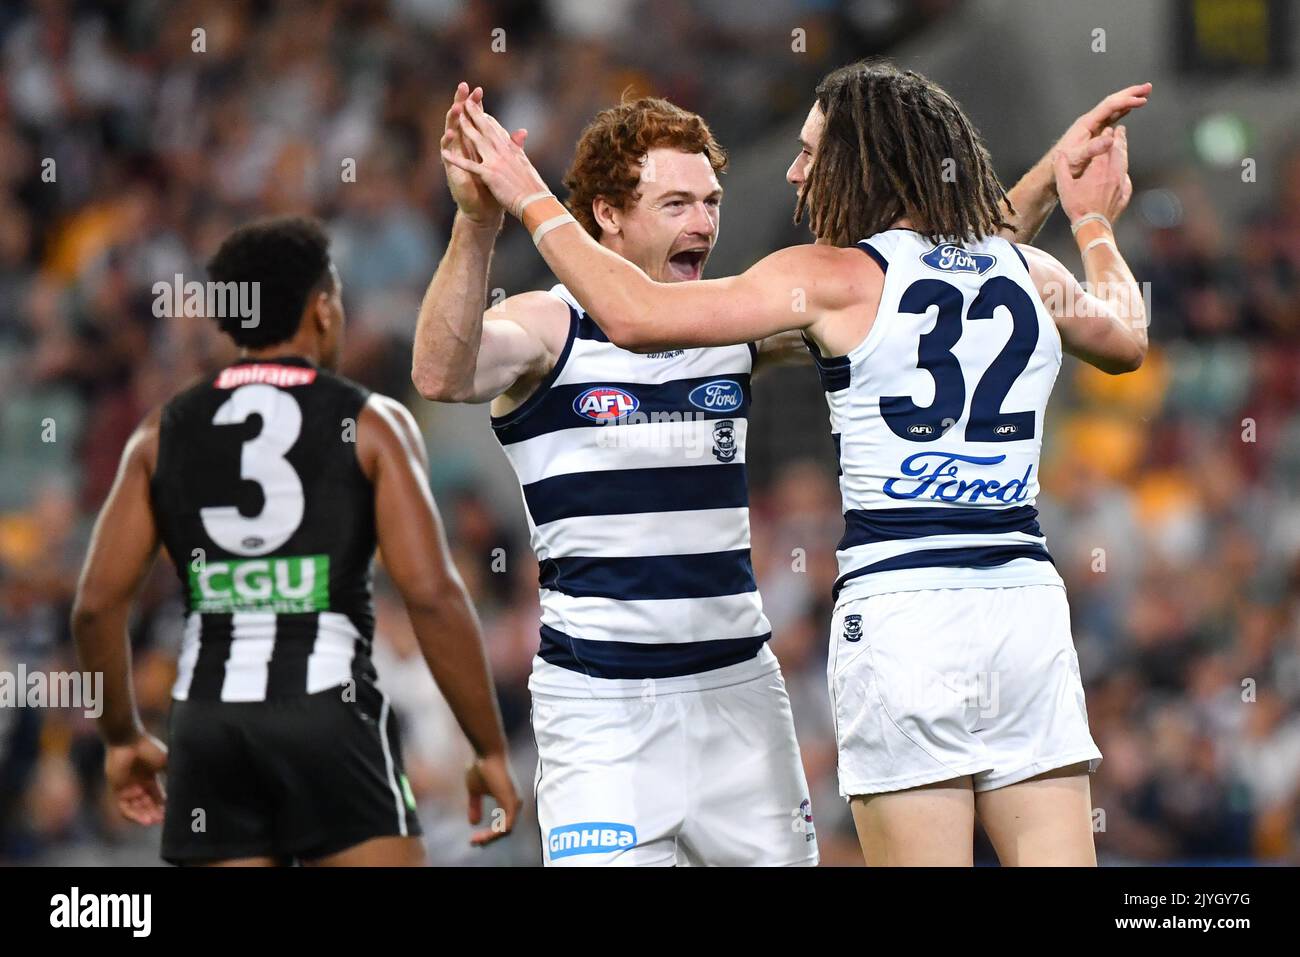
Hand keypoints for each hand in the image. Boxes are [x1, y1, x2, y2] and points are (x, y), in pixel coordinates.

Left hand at [105, 732, 166, 825]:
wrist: (129, 740)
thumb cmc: (149, 748)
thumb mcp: (165, 763)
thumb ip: (173, 775)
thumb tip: (187, 787)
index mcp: (150, 778)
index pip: (158, 797)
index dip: (164, 807)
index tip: (171, 814)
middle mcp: (138, 784)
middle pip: (147, 805)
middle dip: (154, 813)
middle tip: (162, 821)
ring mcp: (127, 787)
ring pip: (136, 808)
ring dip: (144, 816)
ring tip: (152, 821)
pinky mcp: (116, 788)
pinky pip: (123, 807)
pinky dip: (132, 814)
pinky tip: (142, 819)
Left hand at [443, 89, 550, 219]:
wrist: (534, 201)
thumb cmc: (532, 186)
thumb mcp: (525, 162)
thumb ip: (518, 146)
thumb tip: (522, 132)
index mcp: (511, 149)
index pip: (497, 130)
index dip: (487, 119)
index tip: (479, 110)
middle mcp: (503, 151)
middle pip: (486, 128)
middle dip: (475, 113)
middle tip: (466, 100)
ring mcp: (495, 161)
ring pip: (477, 140)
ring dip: (465, 127)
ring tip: (455, 115)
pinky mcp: (490, 174)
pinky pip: (469, 165)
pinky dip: (456, 159)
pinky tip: (444, 153)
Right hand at [465, 751, 520, 845]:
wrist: (487, 754)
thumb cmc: (481, 768)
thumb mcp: (475, 791)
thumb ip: (475, 806)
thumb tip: (473, 822)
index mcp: (508, 801)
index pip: (503, 824)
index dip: (489, 833)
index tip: (473, 838)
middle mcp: (515, 804)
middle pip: (505, 830)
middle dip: (489, 838)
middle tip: (474, 842)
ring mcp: (515, 804)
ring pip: (505, 830)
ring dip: (490, 837)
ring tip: (476, 839)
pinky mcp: (511, 803)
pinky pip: (506, 827)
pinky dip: (494, 833)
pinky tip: (482, 834)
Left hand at [1054, 83, 1150, 182]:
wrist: (1052, 170)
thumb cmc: (1063, 164)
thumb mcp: (1077, 157)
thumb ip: (1093, 149)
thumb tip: (1110, 139)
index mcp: (1086, 123)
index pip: (1110, 106)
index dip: (1126, 101)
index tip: (1142, 100)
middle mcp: (1090, 121)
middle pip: (1112, 102)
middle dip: (1130, 94)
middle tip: (1147, 87)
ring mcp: (1092, 126)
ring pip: (1113, 108)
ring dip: (1128, 100)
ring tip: (1144, 93)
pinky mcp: (1094, 133)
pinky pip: (1111, 117)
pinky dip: (1122, 111)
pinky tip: (1129, 108)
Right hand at [1054, 125, 1131, 225]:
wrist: (1093, 226)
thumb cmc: (1078, 207)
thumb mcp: (1064, 187)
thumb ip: (1061, 168)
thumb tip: (1060, 155)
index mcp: (1099, 169)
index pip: (1105, 147)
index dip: (1107, 136)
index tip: (1108, 128)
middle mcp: (1113, 173)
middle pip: (1119, 151)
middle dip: (1120, 139)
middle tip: (1120, 130)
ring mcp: (1120, 184)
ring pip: (1124, 163)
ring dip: (1124, 152)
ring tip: (1123, 145)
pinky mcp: (1124, 195)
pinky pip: (1126, 179)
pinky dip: (1124, 172)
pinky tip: (1123, 172)